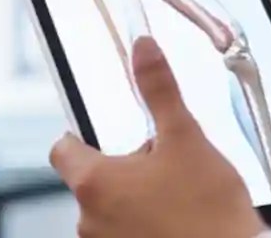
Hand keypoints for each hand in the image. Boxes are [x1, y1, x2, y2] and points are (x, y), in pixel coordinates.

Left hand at [50, 37, 266, 237]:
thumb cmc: (208, 214)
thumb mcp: (185, 138)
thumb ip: (159, 91)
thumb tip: (143, 50)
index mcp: (94, 182)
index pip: (62, 149)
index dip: (80, 136)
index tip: (100, 134)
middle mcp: (89, 221)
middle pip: (93, 180)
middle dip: (124, 169)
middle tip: (163, 165)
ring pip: (111, 210)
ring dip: (135, 199)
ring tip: (177, 196)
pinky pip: (125, 233)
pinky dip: (144, 225)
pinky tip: (176, 221)